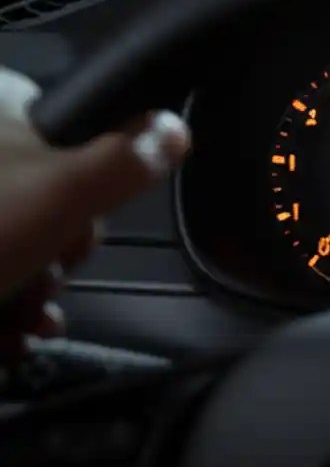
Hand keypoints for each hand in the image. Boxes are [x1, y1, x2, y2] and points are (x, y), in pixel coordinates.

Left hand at [0, 66, 188, 366]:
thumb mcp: (64, 194)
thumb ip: (127, 162)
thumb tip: (174, 128)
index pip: (64, 137)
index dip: (87, 191)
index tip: (81, 239)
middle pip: (33, 197)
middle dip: (53, 258)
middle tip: (48, 286)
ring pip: (2, 242)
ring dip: (27, 294)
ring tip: (28, 328)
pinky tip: (3, 339)